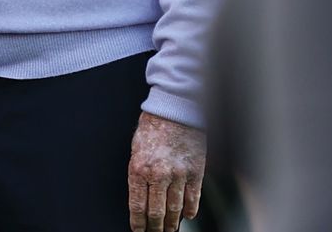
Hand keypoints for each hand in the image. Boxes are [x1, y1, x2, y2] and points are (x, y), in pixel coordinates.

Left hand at [126, 112, 203, 231]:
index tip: (138, 230)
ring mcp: (178, 175)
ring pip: (175, 208)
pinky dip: (189, 210)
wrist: (175, 111)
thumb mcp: (136, 149)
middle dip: (155, 227)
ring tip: (170, 230)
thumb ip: (139, 172)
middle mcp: (158, 175)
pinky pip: (193, 197)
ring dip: (172, 222)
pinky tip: (186, 216)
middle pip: (156, 211)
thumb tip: (141, 195)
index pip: (137, 205)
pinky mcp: (196, 172)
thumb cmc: (153, 127)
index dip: (138, 222)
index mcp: (138, 169)